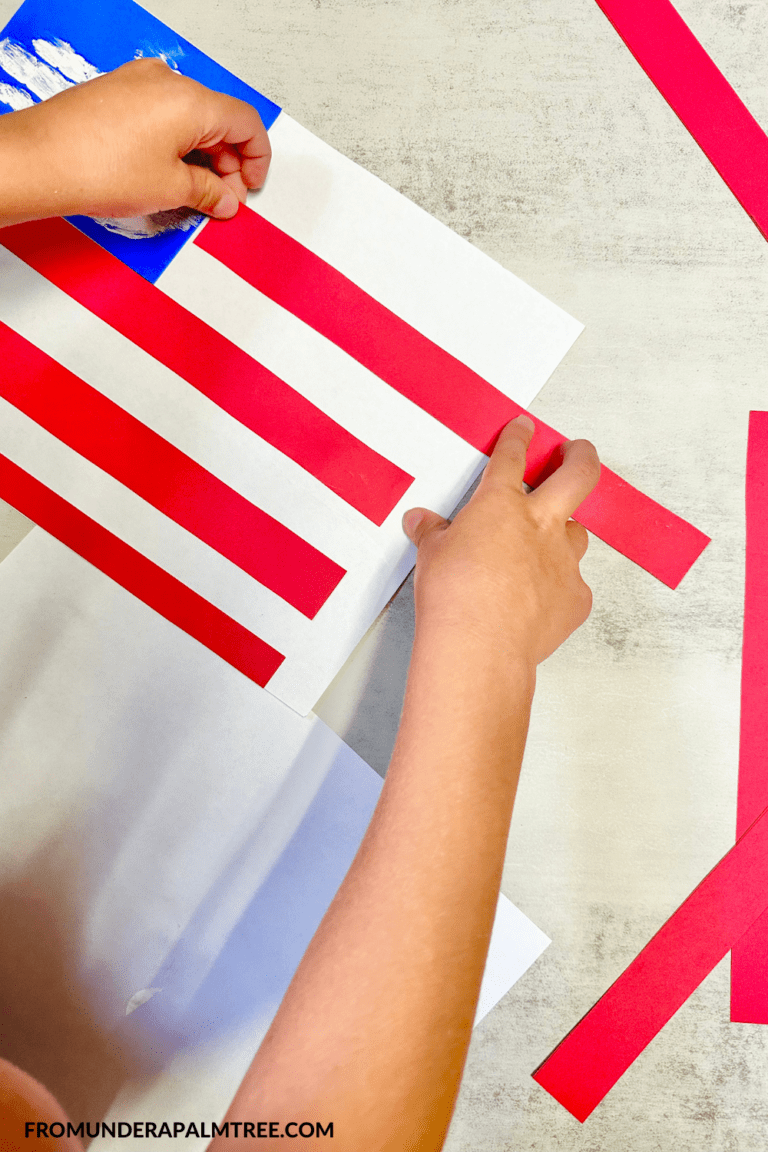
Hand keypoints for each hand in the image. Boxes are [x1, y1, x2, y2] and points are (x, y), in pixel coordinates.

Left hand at [0, 57, 269, 222]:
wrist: (42, 161)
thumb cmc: (98, 167)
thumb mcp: (171, 188)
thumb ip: (210, 192)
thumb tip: (225, 198)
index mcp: (192, 100)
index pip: (246, 123)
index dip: (257, 159)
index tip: (251, 185)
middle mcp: (167, 82)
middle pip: (219, 120)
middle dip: (228, 162)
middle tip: (223, 198)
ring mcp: (139, 83)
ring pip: (190, 118)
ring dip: (201, 155)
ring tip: (192, 192)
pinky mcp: (118, 93)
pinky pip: (161, 115)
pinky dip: (174, 143)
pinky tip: (165, 174)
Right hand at [402, 415, 599, 667]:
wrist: (479, 645)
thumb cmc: (453, 596)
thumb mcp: (431, 556)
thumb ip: (432, 534)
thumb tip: (421, 522)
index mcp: (501, 504)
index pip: (512, 457)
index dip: (518, 437)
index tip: (523, 428)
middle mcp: (541, 525)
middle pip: (579, 474)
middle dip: (581, 456)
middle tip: (577, 451)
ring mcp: (563, 561)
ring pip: (578, 534)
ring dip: (565, 533)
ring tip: (547, 545)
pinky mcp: (575, 598)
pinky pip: (572, 585)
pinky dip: (558, 588)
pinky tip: (539, 602)